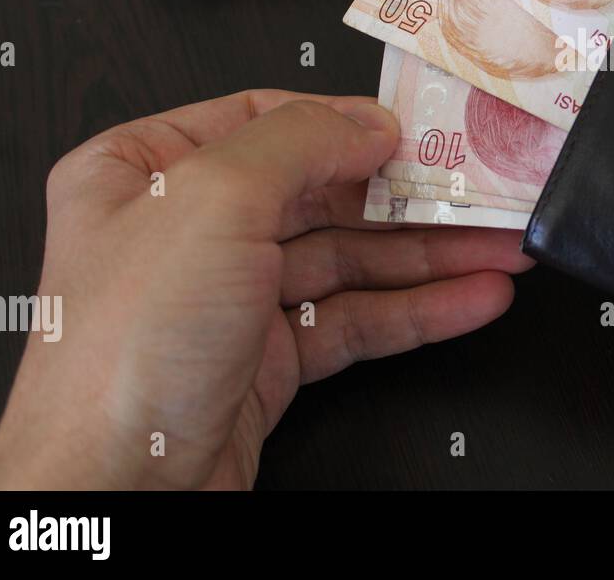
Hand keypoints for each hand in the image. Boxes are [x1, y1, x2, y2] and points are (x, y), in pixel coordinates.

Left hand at [0, 90, 531, 489]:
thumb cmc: (124, 349)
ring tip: (500, 247)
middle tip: (479, 189)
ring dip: (431, 255)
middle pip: (322, 192)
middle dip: (407, 195)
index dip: (345, 120)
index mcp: (146, 170)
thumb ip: (298, 143)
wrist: (112, 492)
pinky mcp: (268, 360)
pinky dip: (417, 310)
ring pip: (349, 260)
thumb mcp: (210, 203)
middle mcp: (188, 229)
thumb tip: (368, 121)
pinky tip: (472, 298)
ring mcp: (231, 297)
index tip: (416, 124)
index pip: (264, 120)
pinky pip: (356, 320)